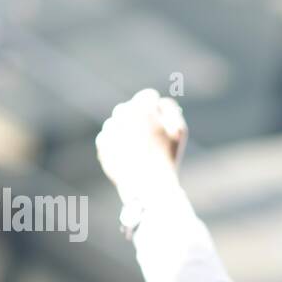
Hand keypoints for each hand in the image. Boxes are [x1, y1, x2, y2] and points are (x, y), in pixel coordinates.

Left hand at [96, 88, 186, 205]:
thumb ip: (171, 109)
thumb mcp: (179, 130)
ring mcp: (109, 127)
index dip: (157, 110)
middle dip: (140, 119)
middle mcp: (122, 112)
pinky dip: (119, 144)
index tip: (161, 124)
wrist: (146, 185)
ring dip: (129, 131)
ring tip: (141, 151)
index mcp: (142, 105)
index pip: (149, 96)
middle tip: (151, 139)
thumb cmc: (166, 157)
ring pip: (120, 123)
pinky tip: (131, 157)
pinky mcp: (102, 142)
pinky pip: (111, 137)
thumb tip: (159, 103)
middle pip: (132, 108)